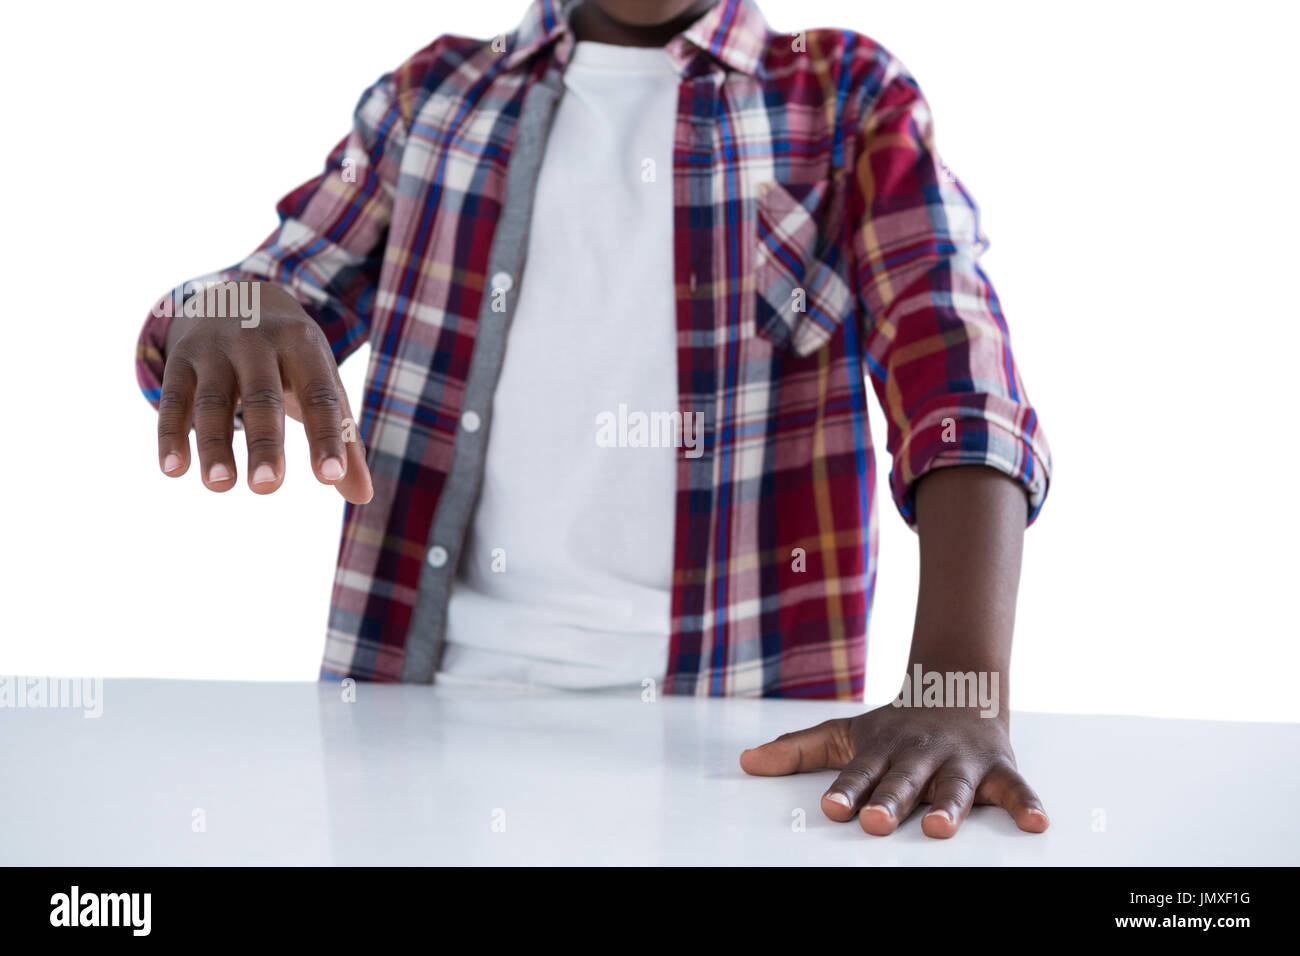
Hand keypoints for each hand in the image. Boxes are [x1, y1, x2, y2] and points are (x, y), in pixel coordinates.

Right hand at [155, 282, 372, 502]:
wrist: (241, 296)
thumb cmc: (293, 357)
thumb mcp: (322, 382)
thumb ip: (343, 438)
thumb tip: (362, 495)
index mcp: (303, 344)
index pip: (319, 395)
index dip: (327, 436)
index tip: (331, 478)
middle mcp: (257, 340)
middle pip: (263, 397)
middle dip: (265, 443)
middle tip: (267, 488)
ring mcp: (214, 348)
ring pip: (213, 401)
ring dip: (214, 445)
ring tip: (220, 485)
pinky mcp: (180, 361)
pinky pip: (172, 400)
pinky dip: (170, 434)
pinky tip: (173, 469)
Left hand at [740, 703, 1047, 837]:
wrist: (956, 684)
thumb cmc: (895, 726)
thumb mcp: (845, 733)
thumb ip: (797, 750)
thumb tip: (745, 763)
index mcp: (881, 750)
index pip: (858, 773)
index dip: (845, 791)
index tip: (830, 808)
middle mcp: (919, 756)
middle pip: (903, 782)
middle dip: (890, 801)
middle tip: (876, 822)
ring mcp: (959, 762)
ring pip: (954, 787)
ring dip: (948, 807)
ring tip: (940, 830)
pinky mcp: (997, 768)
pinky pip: (1015, 788)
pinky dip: (1027, 804)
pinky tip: (1036, 823)